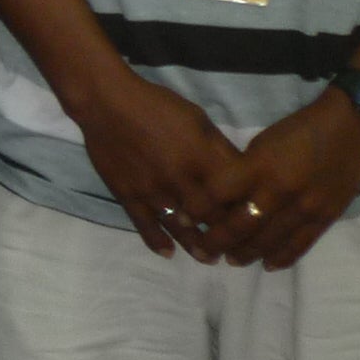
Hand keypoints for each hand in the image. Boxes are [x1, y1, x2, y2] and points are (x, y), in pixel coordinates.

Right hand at [65, 68, 243, 261]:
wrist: (106, 102)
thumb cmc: (156, 105)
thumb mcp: (197, 118)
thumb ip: (219, 148)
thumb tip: (239, 172)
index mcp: (201, 158)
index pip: (232, 195)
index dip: (245, 211)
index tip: (254, 223)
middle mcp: (180, 180)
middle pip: (210, 218)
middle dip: (226, 235)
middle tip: (236, 247)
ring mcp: (152, 191)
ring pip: (181, 228)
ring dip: (197, 246)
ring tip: (209, 257)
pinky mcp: (128, 195)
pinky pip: (145, 225)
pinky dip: (157, 241)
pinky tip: (168, 253)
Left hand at [195, 89, 359, 269]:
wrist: (348, 128)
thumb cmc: (298, 131)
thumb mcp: (261, 143)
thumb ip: (244, 171)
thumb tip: (225, 198)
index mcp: (259, 166)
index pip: (220, 195)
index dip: (199, 210)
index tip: (183, 219)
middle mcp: (279, 189)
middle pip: (241, 224)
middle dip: (218, 241)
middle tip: (204, 250)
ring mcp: (305, 206)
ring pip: (269, 240)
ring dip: (247, 253)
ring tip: (231, 260)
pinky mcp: (326, 217)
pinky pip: (300, 244)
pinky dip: (282, 258)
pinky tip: (267, 265)